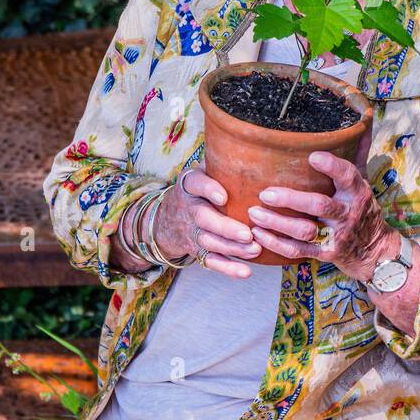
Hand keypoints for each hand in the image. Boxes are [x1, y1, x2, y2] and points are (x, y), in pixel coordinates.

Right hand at [152, 163, 261, 279]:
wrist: (165, 220)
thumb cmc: (195, 191)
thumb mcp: (199, 172)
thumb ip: (218, 163)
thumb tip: (253, 147)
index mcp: (189, 186)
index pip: (196, 184)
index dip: (209, 189)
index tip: (223, 196)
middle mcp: (189, 210)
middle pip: (204, 219)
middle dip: (226, 228)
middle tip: (247, 233)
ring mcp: (193, 233)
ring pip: (211, 243)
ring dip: (233, 249)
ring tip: (255, 250)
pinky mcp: (198, 251)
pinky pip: (212, 262)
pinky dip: (228, 269)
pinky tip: (246, 272)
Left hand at [246, 130, 396, 282]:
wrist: (375, 251)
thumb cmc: (363, 208)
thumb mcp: (364, 181)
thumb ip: (358, 152)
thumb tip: (361, 122)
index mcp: (357, 192)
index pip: (347, 175)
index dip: (331, 166)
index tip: (312, 156)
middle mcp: (347, 213)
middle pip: (320, 205)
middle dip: (291, 199)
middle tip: (264, 193)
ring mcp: (335, 236)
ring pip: (305, 231)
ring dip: (278, 223)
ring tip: (254, 213)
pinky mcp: (324, 253)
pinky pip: (298, 251)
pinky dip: (277, 243)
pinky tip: (259, 233)